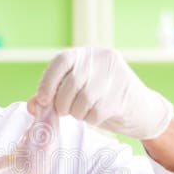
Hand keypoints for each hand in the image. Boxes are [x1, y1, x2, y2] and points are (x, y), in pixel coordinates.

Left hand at [28, 47, 173, 139]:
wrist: (142, 111)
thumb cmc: (103, 99)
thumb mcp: (78, 92)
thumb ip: (53, 95)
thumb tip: (32, 106)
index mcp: (88, 54)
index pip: (62, 60)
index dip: (47, 81)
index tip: (42, 100)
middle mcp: (102, 59)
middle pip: (70, 83)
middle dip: (61, 103)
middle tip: (64, 111)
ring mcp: (115, 75)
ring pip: (82, 100)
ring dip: (77, 113)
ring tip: (82, 113)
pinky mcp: (123, 95)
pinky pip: (95, 112)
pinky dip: (91, 119)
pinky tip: (97, 116)